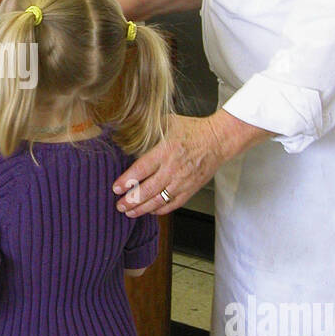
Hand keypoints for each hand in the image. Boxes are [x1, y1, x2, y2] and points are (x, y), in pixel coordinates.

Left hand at [112, 111, 271, 216]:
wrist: (218, 140)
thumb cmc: (192, 130)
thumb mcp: (168, 123)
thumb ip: (149, 131)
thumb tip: (129, 134)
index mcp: (165, 151)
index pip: (141, 170)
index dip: (127, 181)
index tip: (116, 188)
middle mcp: (172, 169)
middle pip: (147, 190)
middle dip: (131, 200)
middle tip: (119, 205)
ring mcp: (182, 181)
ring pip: (159, 200)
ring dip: (142, 209)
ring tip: (129, 212)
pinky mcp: (190, 189)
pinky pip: (173, 204)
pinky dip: (160, 210)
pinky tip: (150, 211)